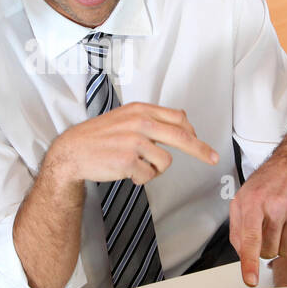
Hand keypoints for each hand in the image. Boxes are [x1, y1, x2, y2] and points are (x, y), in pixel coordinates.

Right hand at [48, 103, 218, 186]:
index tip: (204, 145)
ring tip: (135, 164)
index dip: (194, 133)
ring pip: (165, 162)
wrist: (73, 151)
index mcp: (140, 110)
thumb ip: (151, 118)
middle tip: (214, 159)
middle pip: (182, 137)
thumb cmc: (100, 136)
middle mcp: (139, 123)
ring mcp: (134, 142)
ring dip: (154, 169)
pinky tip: (126, 171)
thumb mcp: (125, 117)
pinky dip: (140, 178)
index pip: (178, 119)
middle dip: (201, 150)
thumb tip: (182, 122)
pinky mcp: (128, 161)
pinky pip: (148, 176)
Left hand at [230, 153, 286, 286]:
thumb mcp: (242, 199)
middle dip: (266, 246)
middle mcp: (277, 205)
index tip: (250, 280)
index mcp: (254, 202)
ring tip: (281, 224)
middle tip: (267, 228)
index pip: (250, 239)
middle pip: (269, 251)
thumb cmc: (267, 183)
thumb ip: (237, 229)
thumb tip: (242, 255)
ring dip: (282, 244)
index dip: (249, 263)